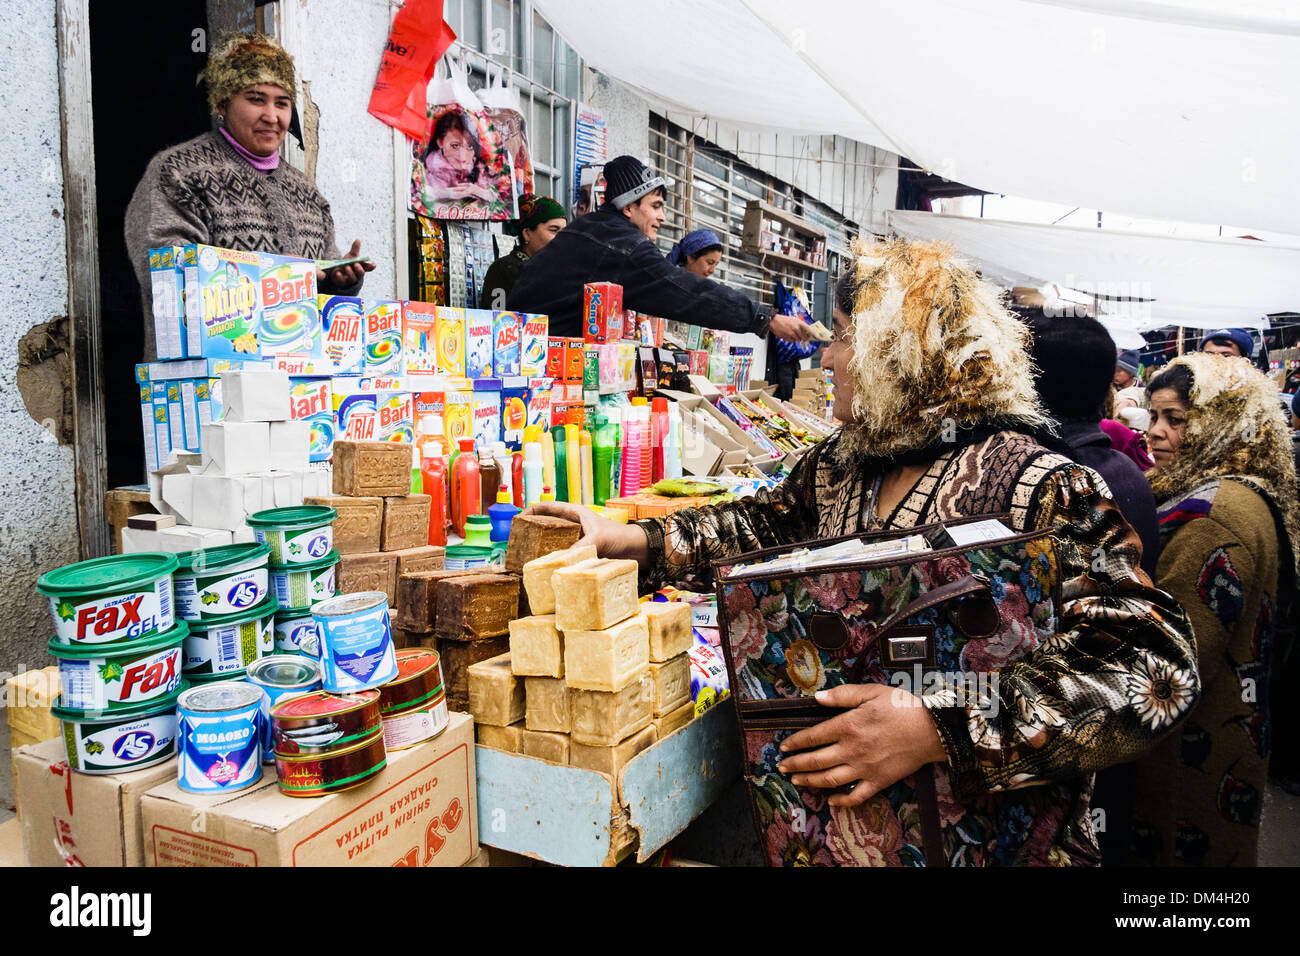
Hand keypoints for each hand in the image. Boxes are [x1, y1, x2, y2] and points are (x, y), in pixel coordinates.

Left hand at [316, 239, 374, 287]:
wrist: (338, 272)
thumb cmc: (347, 263)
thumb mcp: (351, 256)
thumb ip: (355, 249)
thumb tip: (358, 239)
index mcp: (361, 267)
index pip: (368, 268)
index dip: (371, 266)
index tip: (374, 264)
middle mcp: (357, 275)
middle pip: (360, 273)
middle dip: (359, 269)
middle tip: (356, 264)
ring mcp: (350, 279)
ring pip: (352, 277)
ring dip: (350, 272)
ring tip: (347, 267)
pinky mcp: (342, 282)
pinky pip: (342, 280)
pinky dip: (340, 277)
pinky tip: (338, 273)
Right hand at [524, 500, 650, 568]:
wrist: (640, 550)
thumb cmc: (622, 537)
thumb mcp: (599, 540)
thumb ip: (580, 549)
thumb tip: (561, 563)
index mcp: (576, 514)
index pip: (548, 507)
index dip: (532, 510)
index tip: (517, 519)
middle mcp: (575, 527)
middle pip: (548, 526)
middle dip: (534, 532)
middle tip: (518, 542)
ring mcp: (579, 541)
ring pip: (555, 543)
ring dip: (544, 550)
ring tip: (528, 559)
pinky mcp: (584, 555)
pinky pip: (565, 557)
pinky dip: (556, 562)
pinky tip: (548, 571)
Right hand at [769, 313, 814, 344]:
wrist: (774, 321)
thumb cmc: (784, 320)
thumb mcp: (794, 320)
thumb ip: (801, 325)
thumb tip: (807, 331)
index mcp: (799, 323)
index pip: (809, 329)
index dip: (814, 334)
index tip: (818, 337)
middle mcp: (796, 328)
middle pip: (804, 337)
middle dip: (804, 338)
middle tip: (802, 336)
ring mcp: (791, 333)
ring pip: (798, 340)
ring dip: (797, 338)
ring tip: (793, 333)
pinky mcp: (787, 338)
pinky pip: (793, 341)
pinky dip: (792, 339)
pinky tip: (789, 335)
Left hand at [777, 683, 947, 806]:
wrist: (932, 730)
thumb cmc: (903, 708)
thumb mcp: (871, 692)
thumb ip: (842, 695)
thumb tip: (817, 697)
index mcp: (847, 726)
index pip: (813, 737)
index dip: (795, 743)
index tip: (784, 747)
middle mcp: (851, 750)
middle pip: (815, 761)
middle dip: (795, 765)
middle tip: (782, 767)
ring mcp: (864, 768)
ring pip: (829, 779)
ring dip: (810, 782)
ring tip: (797, 781)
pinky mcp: (878, 781)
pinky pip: (856, 796)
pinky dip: (841, 801)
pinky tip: (831, 801)